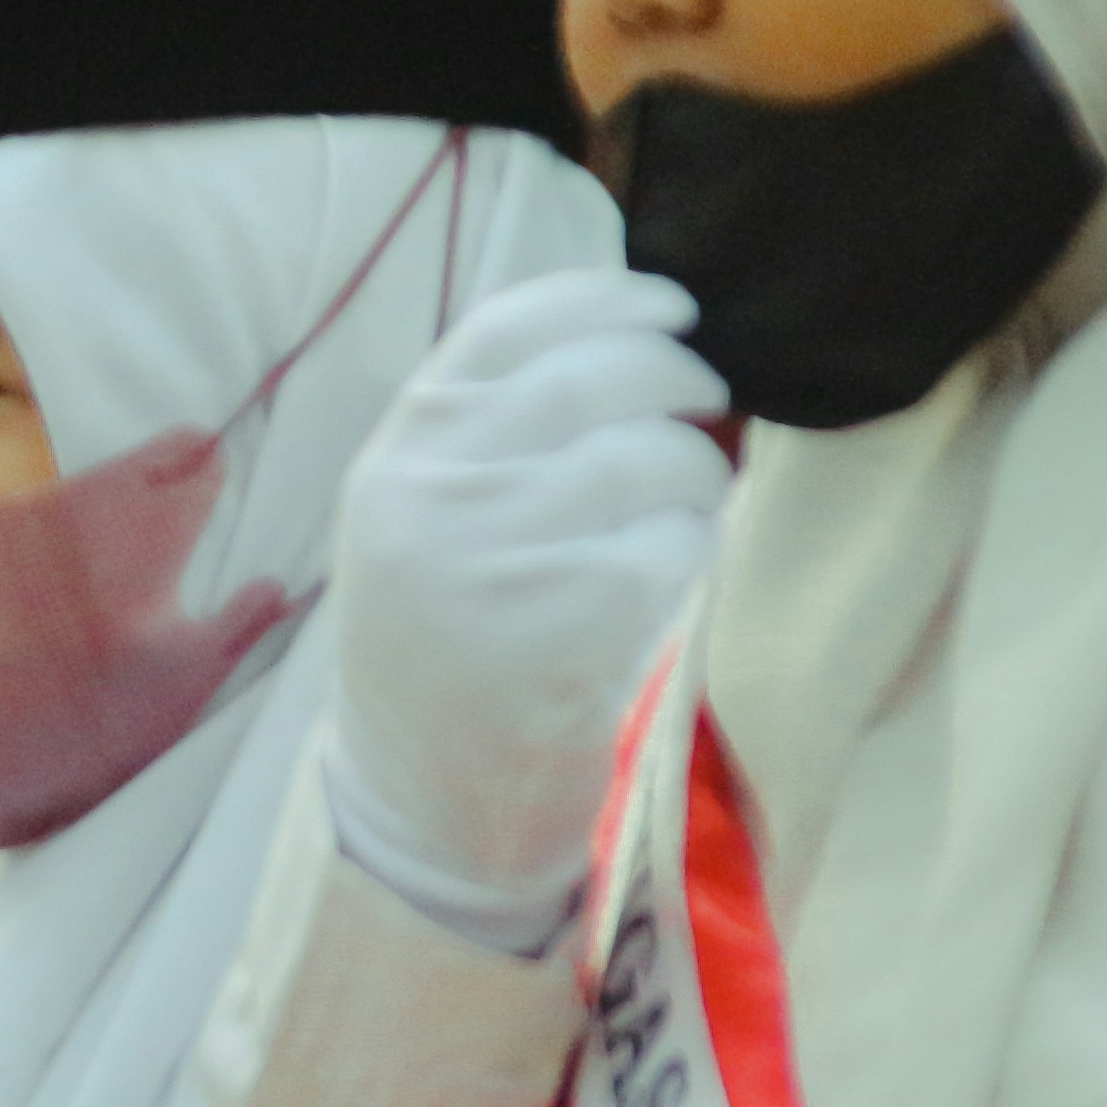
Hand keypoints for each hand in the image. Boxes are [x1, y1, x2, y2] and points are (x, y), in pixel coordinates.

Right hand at [324, 267, 730, 944]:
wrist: (419, 805)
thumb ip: (495, 430)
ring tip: (687, 515)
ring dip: (699, 479)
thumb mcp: (428, 519)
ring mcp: (497, 556)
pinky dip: (697, 558)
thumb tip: (637, 336)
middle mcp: (435, 490)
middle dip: (680, 383)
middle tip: (706, 415)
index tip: (674, 309)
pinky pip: (679, 545)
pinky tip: (671, 587)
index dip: (612, 301)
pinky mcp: (567, 624)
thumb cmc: (446, 649)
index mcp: (400, 451)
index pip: (514, 327)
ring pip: (654, 456)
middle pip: (600, 376)